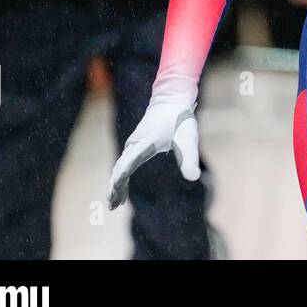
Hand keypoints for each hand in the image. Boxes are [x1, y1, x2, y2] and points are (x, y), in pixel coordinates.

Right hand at [108, 87, 198, 209]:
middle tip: (113, 206)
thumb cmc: (180, 120)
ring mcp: (133, 144)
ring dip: (115, 185)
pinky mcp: (135, 146)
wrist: (172, 101)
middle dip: (115, 187)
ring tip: (114, 205)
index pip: (128, 161)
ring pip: (119, 167)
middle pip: (120, 168)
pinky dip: (120, 179)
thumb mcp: (188, 138)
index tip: (114, 188)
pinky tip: (122, 192)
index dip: (120, 176)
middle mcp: (135, 143)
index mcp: (145, 142)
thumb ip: (190, 158)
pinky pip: (124, 165)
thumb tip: (194, 177)